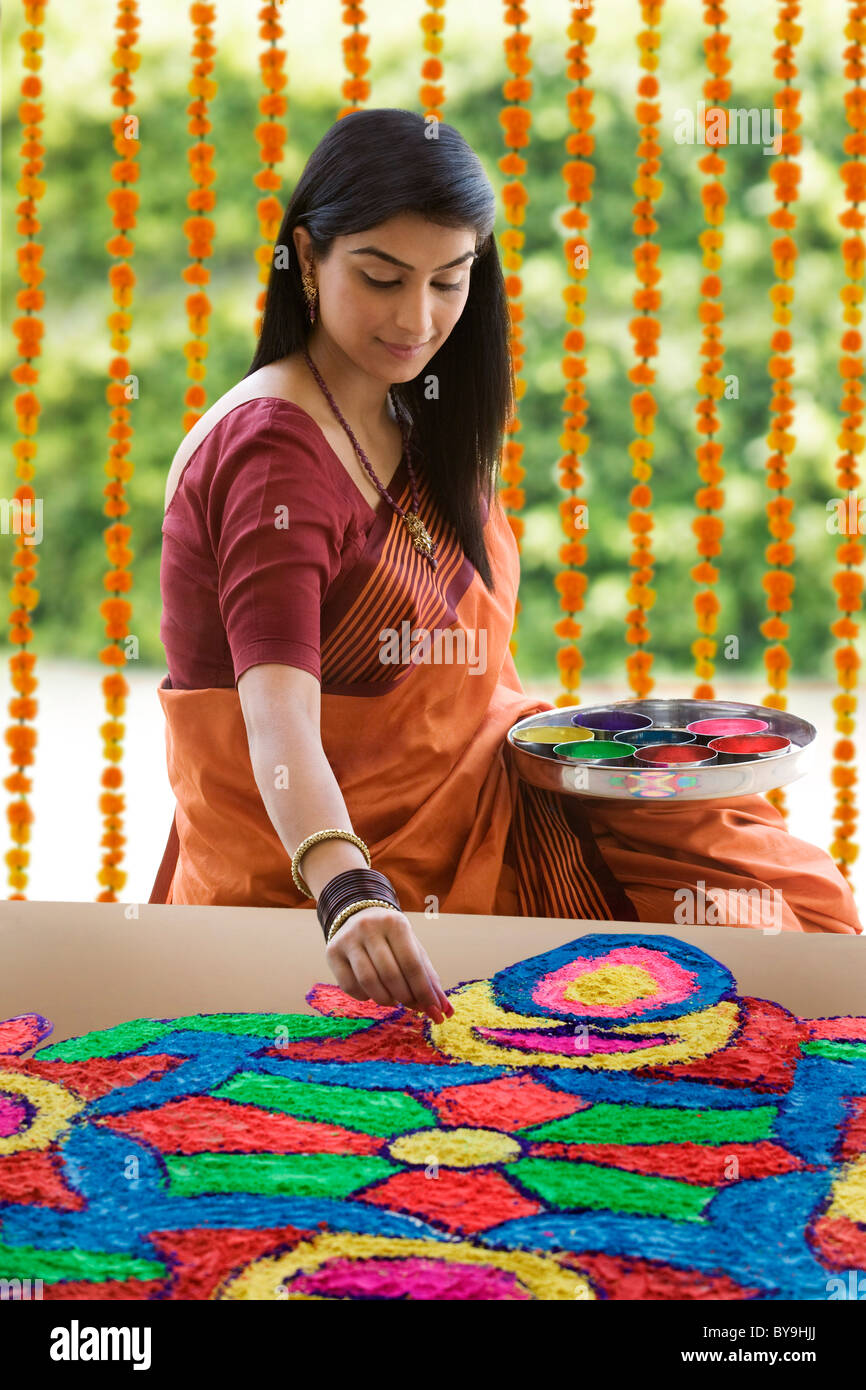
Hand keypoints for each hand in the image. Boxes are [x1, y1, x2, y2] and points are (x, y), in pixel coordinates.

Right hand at [325, 905, 453, 1023]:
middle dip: (405, 997)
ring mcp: (348, 939)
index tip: (434, 1011)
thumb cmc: (393, 939)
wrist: (359, 916)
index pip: (412, 963)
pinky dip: (365, 997)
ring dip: (385, 999)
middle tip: (412, 1005)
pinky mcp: (332, 951)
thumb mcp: (414, 949)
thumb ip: (429, 979)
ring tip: (393, 999)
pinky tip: (372, 992)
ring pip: (368, 982)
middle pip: (390, 974)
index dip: (424, 991)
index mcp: (395, 923)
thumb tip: (446, 1012)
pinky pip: (349, 985)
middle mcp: (369, 927)